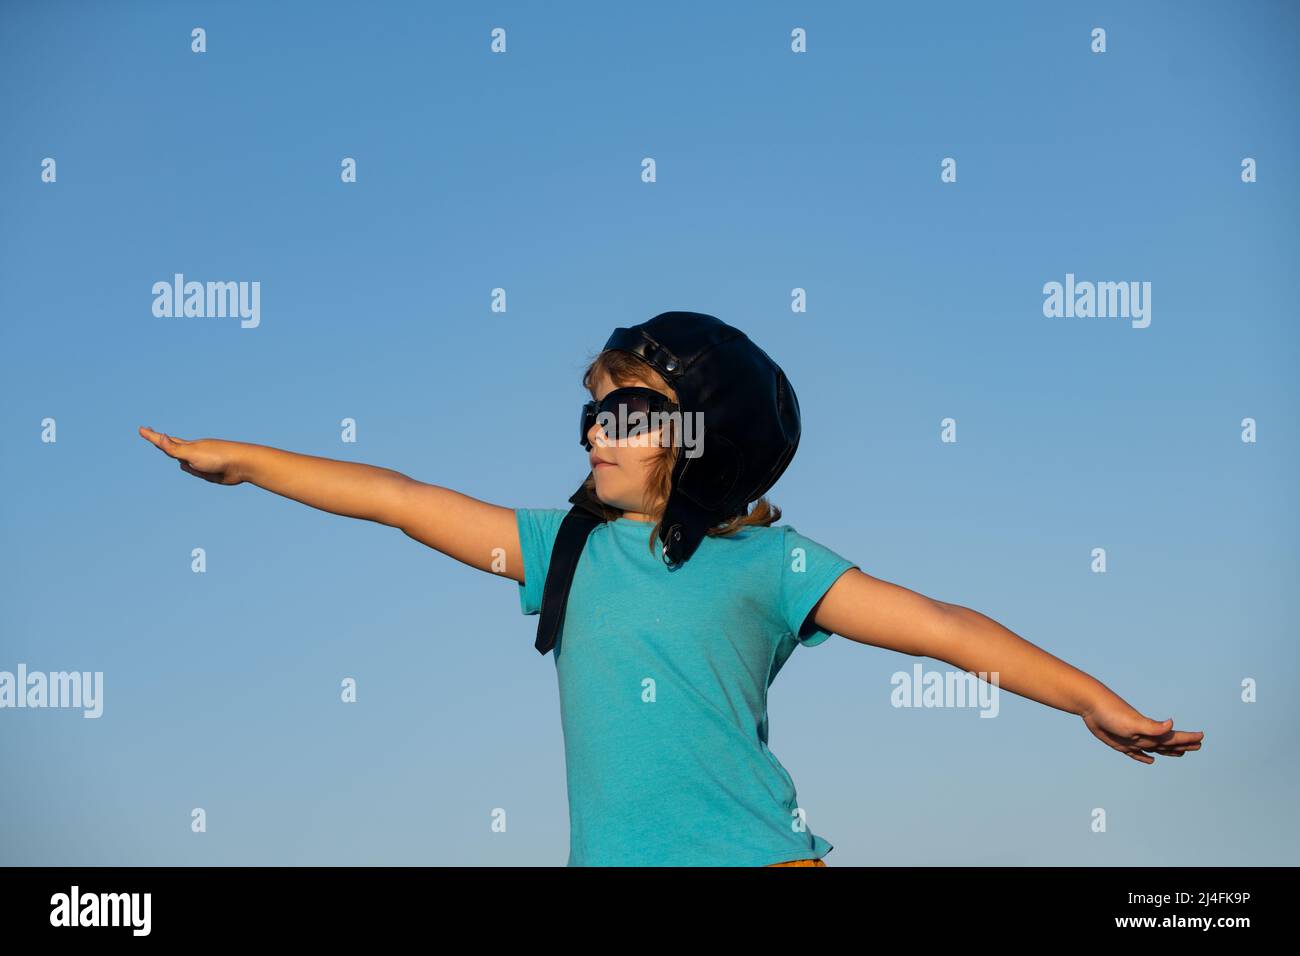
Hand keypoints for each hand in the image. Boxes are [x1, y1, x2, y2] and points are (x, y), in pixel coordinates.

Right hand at [138, 426, 245, 485]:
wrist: (242, 465)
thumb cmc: (217, 457)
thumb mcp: (192, 453)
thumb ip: (174, 448)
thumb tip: (160, 436)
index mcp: (188, 446)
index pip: (165, 441)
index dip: (152, 437)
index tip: (141, 429)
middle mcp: (194, 451)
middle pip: (175, 449)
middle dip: (164, 443)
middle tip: (154, 436)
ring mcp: (202, 461)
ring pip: (187, 467)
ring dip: (190, 468)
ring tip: (205, 466)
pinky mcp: (211, 471)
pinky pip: (200, 475)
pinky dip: (201, 474)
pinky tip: (213, 473)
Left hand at [1081, 691, 1203, 763]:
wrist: (1090, 705)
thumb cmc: (1111, 711)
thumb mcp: (1133, 722)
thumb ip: (1152, 726)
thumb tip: (1172, 723)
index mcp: (1149, 731)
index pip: (1173, 737)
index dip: (1187, 738)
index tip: (1202, 737)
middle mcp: (1143, 735)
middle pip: (1167, 744)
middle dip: (1182, 745)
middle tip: (1198, 746)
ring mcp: (1132, 739)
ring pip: (1154, 749)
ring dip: (1167, 752)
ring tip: (1180, 753)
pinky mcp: (1120, 743)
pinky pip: (1135, 754)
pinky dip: (1143, 758)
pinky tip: (1150, 760)